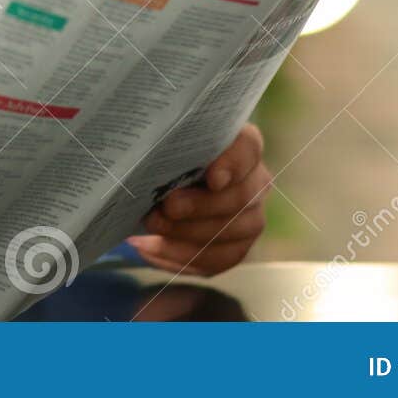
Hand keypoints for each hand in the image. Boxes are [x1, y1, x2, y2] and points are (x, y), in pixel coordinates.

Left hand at [126, 123, 270, 275]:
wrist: (165, 181)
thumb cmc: (167, 153)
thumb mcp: (166, 138)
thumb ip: (165, 136)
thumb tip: (141, 139)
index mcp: (242, 145)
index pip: (249, 148)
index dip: (234, 164)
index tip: (212, 178)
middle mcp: (255, 182)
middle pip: (240, 198)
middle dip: (199, 207)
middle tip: (165, 208)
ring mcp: (249, 218)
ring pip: (231, 233)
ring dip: (186, 235)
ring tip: (151, 228)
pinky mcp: (236, 247)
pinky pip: (216, 261)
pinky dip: (180, 257)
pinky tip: (149, 247)